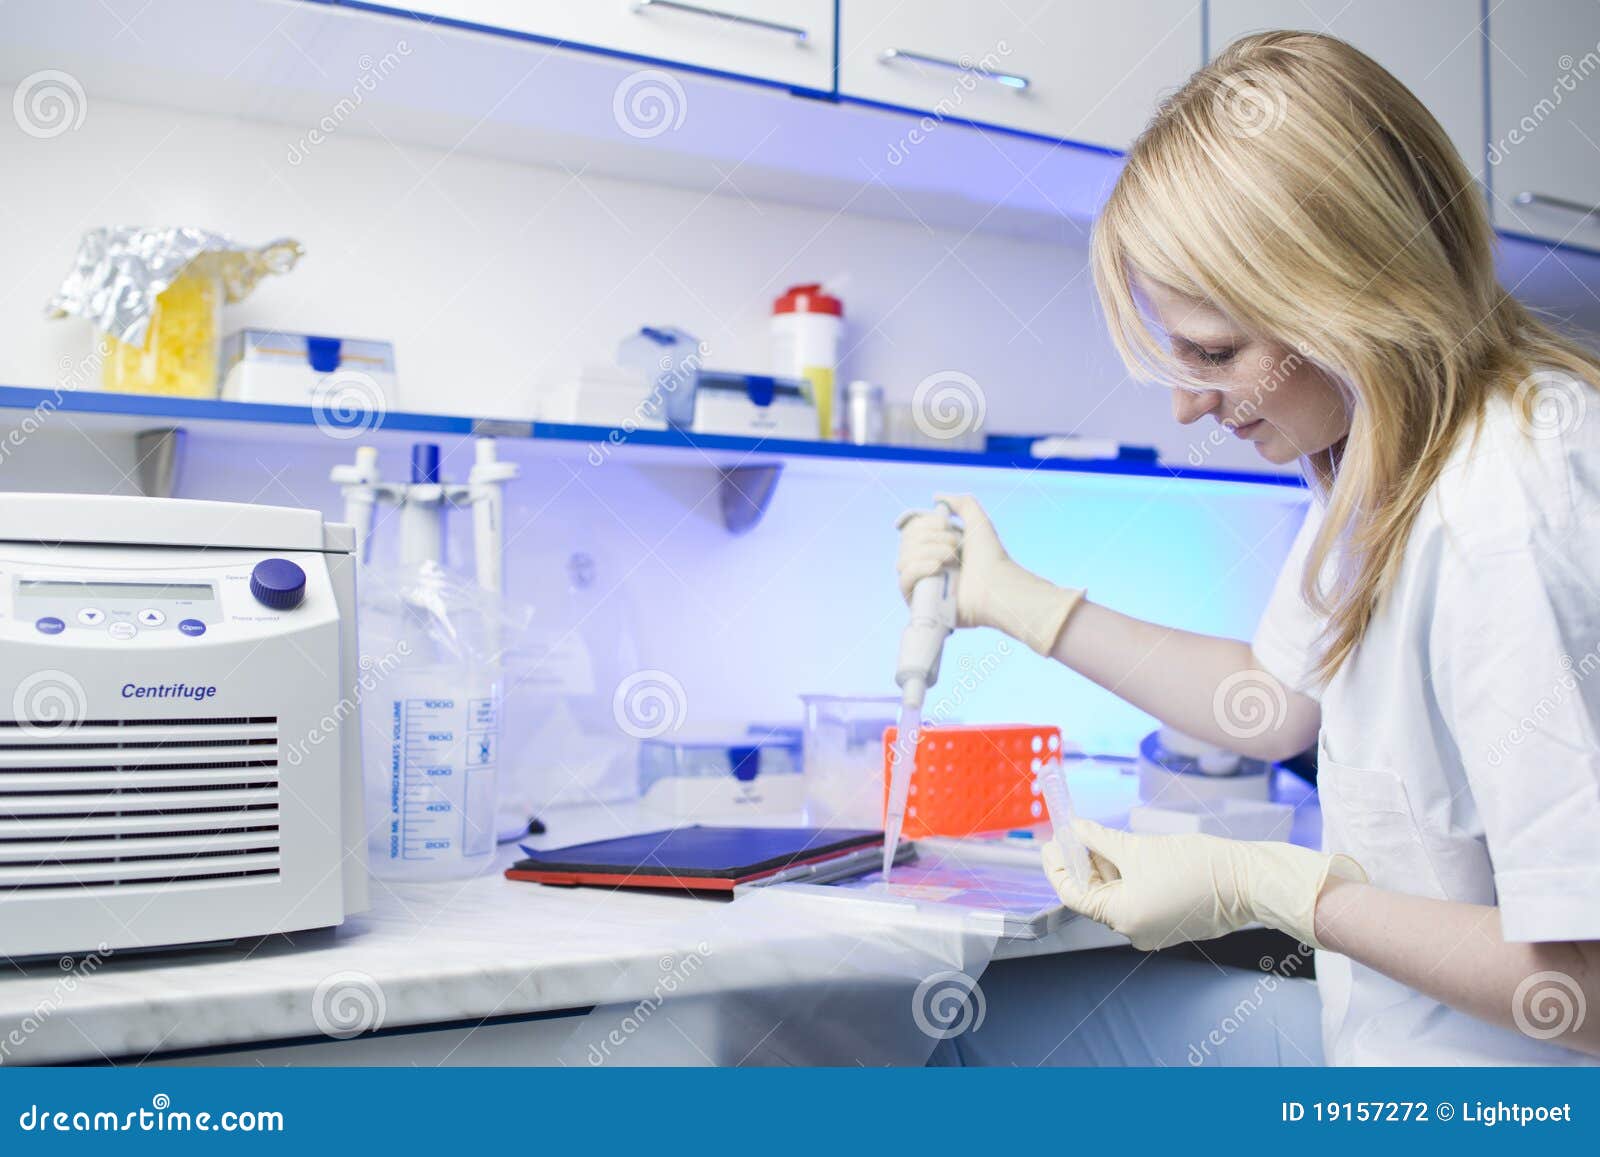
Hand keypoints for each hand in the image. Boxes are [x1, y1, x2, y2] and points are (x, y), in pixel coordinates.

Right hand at [894, 493, 1084, 656]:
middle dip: (932, 538)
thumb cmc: (990, 558)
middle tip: (956, 548)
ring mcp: (922, 584)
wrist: (997, 586)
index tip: (946, 525)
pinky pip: (904, 579)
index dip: (925, 524)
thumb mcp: (978, 522)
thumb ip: (962, 503)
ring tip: (952, 560)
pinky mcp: (919, 602)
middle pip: (906, 542)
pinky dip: (918, 568)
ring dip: (929, 552)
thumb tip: (936, 497)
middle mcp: (926, 565)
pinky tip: (937, 568)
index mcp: (935, 548)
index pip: (912, 530)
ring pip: (904, 559)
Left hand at [1041, 819, 1365, 950]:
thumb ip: (1099, 840)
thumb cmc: (1197, 866)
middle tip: (1069, 833)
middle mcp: (1135, 930)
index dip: (1058, 866)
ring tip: (1093, 837)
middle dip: (1082, 863)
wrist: (1248, 881)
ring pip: (1116, 894)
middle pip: (1095, 895)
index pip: (1073, 894)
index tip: (1049, 842)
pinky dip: (1126, 875)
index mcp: (1122, 917)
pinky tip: (1120, 852)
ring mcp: (1154, 929)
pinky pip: (1137, 897)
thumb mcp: (1138, 848)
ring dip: (1104, 867)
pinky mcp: (1170, 921)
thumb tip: (1075, 829)